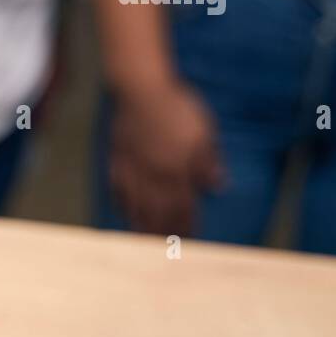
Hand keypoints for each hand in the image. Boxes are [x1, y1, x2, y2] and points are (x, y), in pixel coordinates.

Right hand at [108, 80, 224, 235]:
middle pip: (158, 211)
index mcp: (176, 169)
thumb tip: (217, 186)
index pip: (183, 205)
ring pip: (136, 204)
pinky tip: (125, 210)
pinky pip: (118, 187)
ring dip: (142, 224)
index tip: (191, 239)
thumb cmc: (177, 107)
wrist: (140, 88)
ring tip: (144, 240)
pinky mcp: (118, 158)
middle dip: (164, 231)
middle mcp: (153, 175)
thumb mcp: (202, 131)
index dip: (187, 224)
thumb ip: (208, 160)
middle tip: (167, 248)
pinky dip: (122, 203)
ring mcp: (132, 168)